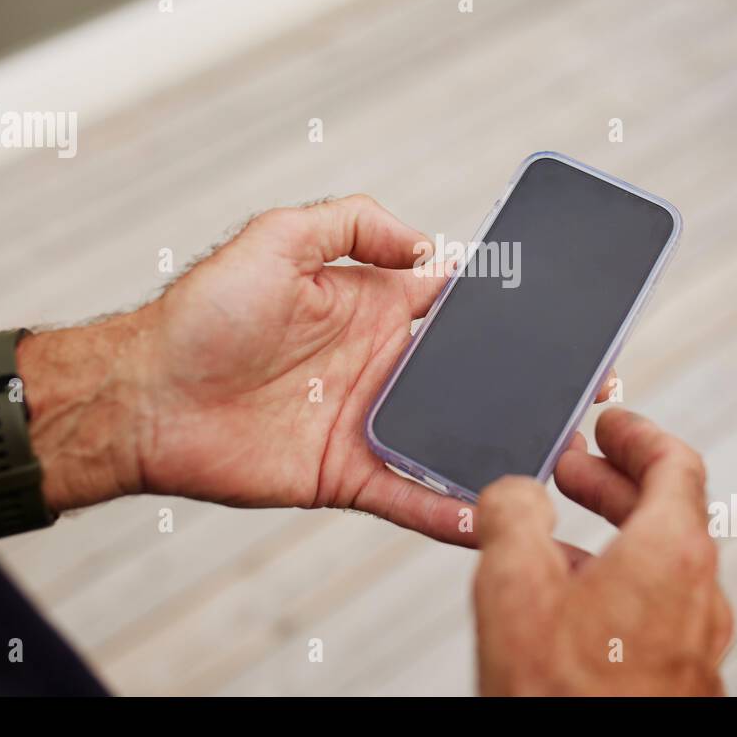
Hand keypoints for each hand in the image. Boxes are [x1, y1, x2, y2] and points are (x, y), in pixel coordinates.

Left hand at [0, 194, 609, 535]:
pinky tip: (490, 514)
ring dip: (506, 442)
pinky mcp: (349, 475)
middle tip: (592, 386)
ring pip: (455, 435)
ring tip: (563, 452)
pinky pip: (412, 495)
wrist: (143, 396)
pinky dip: (450, 509)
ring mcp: (371, 422)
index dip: (514, 307)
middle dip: (531, 378)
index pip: (462, 303)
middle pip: (474, 374)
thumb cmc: (201, 312)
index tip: (567, 312)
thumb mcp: (275, 236)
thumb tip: (428, 243)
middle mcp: (384, 364)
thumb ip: (353, 221)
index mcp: (376, 305)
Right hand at [473, 408, 731, 694]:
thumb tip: (512, 492)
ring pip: (661, 565)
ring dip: (612, 536)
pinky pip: (657, 611)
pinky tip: (571, 603)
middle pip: (670, 512)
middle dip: (614, 484)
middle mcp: (700, 595)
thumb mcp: (513, 584)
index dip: (638, 433)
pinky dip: (620, 583)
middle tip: (572, 470)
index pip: (676, 464)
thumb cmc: (563, 699)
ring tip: (556, 537)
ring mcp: (697, 644)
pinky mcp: (681, 681)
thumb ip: (511, 515)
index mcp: (673, 554)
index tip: (609, 421)